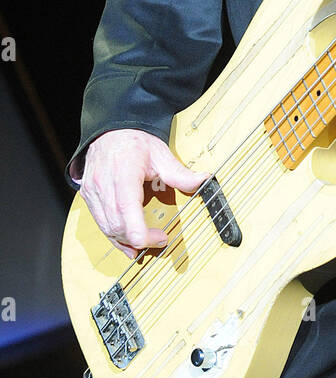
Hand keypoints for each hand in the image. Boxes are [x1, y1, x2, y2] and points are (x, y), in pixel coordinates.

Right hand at [77, 128, 209, 258]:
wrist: (109, 132)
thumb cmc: (134, 142)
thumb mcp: (160, 154)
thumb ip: (180, 173)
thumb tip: (203, 180)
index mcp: (124, 174)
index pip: (127, 211)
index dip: (142, 234)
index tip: (161, 237)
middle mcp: (104, 185)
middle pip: (118, 225)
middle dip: (140, 240)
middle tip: (160, 239)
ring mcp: (94, 193)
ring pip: (108, 228)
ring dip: (127, 241)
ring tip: (147, 243)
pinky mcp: (90, 198)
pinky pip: (100, 224)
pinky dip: (115, 237)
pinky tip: (128, 245)